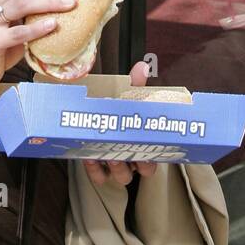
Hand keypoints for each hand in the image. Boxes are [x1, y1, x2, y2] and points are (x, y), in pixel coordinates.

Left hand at [83, 60, 158, 187]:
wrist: (99, 119)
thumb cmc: (122, 113)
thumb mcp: (131, 99)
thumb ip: (137, 85)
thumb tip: (142, 67)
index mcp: (145, 146)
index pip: (154, 162)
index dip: (151, 160)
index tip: (145, 151)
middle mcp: (133, 160)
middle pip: (141, 171)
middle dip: (134, 162)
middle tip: (125, 151)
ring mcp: (116, 166)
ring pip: (122, 177)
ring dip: (115, 167)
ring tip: (107, 154)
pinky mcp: (99, 170)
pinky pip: (99, 177)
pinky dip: (95, 170)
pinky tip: (89, 157)